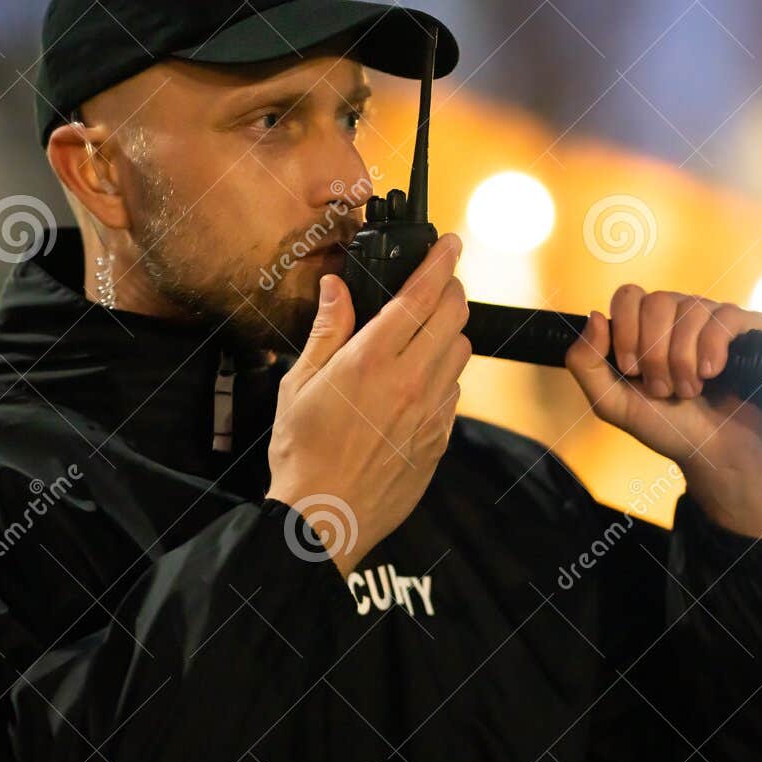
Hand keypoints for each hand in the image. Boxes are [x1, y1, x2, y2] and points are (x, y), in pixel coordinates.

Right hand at [267, 234, 471, 573]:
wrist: (325, 518)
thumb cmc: (303, 454)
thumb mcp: (300, 384)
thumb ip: (326, 330)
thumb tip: (337, 287)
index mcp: (372, 361)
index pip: (421, 296)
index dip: (441, 262)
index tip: (450, 243)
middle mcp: (410, 382)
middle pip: (454, 317)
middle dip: (451, 291)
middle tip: (437, 284)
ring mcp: (431, 412)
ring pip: (461, 352)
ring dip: (449, 332)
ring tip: (424, 333)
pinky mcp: (439, 439)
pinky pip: (455, 392)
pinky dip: (444, 375)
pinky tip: (418, 381)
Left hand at [565, 285, 761, 539]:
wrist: (715, 453)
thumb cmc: (666, 426)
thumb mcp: (612, 403)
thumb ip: (586, 363)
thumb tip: (596, 315)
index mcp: (646, 325)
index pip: (629, 295)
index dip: (627, 330)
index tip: (632, 370)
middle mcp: (679, 314)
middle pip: (658, 301)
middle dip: (656, 353)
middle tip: (663, 389)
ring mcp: (714, 318)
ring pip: (692, 309)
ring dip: (684, 360)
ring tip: (689, 390)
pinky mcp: (747, 328)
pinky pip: (726, 316)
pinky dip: (713, 348)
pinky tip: (713, 374)